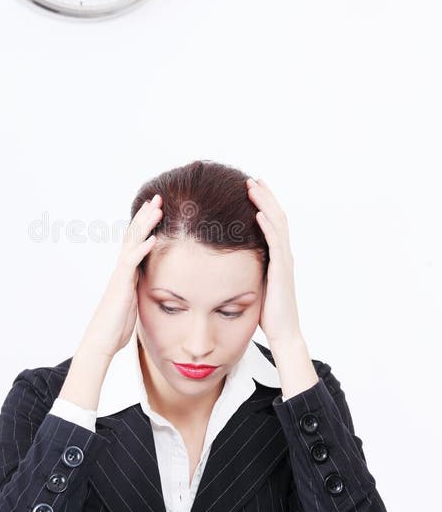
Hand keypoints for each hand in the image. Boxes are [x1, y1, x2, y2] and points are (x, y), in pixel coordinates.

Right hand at [78, 195, 161, 359]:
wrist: (102, 339)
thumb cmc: (117, 324)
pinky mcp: (121, 285)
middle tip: (157, 198)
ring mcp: (120, 275)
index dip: (145, 223)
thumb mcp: (133, 300)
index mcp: (126, 271)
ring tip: (157, 209)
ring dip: (145, 225)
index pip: (136, 241)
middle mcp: (122, 268)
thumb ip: (139, 287)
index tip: (155, 208)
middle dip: (145, 216)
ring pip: (132, 243)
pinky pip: (132, 263)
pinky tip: (153, 238)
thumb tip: (149, 282)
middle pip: (133, 235)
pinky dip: (142, 249)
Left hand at [246, 178, 302, 348]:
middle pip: (276, 216)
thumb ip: (246, 267)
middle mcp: (283, 254)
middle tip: (252, 179)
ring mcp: (284, 261)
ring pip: (277, 224)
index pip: (272, 222)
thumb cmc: (267, 311)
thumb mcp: (253, 282)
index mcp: (277, 256)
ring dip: (265, 204)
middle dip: (265, 196)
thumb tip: (227, 258)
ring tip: (254, 188)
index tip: (251, 188)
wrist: (283, 332)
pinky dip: (268, 227)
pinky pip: (275, 243)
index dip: (264, 203)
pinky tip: (258, 214)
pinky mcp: (281, 270)